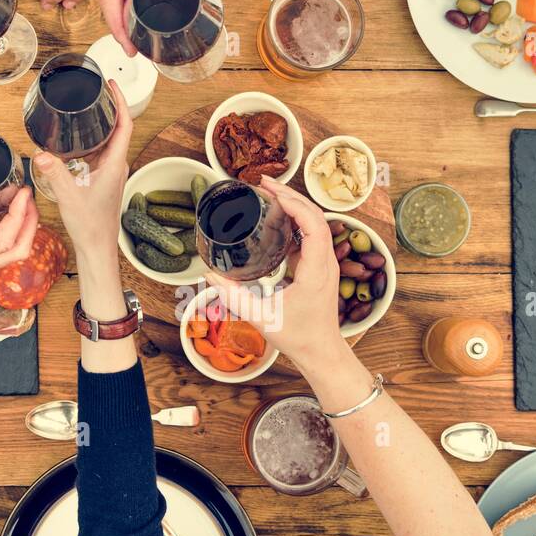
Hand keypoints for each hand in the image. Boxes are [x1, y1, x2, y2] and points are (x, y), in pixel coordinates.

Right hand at [32, 81, 131, 261]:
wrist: (96, 247)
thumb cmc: (90, 225)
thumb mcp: (69, 196)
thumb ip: (55, 173)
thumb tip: (41, 152)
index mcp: (114, 164)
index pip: (125, 125)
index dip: (121, 102)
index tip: (112, 85)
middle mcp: (116, 165)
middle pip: (118, 128)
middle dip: (108, 108)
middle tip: (94, 90)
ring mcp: (110, 172)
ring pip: (108, 141)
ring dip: (99, 125)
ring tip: (84, 108)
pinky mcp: (103, 179)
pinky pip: (99, 153)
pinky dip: (90, 141)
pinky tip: (75, 140)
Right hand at [205, 176, 342, 369]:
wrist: (321, 352)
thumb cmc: (297, 337)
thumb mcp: (260, 317)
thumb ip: (233, 296)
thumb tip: (210, 274)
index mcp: (316, 272)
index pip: (314, 227)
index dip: (295, 205)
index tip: (272, 193)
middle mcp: (325, 264)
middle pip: (316, 218)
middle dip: (291, 196)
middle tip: (263, 184)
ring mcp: (325, 264)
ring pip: (316, 223)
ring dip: (295, 205)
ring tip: (268, 193)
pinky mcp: (318, 267)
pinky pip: (311, 234)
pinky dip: (296, 219)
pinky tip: (277, 216)